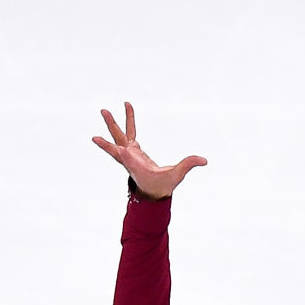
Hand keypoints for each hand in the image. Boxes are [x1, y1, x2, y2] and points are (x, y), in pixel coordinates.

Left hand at [91, 102, 205, 198]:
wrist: (153, 194)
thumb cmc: (163, 186)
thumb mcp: (176, 176)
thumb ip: (188, 165)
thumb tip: (204, 160)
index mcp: (136, 165)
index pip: (124, 156)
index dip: (115, 149)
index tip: (100, 139)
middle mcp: (130, 158)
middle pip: (117, 140)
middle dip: (111, 126)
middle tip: (103, 111)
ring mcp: (130, 154)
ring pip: (120, 136)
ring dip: (113, 123)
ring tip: (104, 110)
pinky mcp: (134, 151)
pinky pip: (129, 134)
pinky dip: (128, 123)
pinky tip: (128, 111)